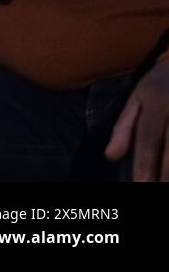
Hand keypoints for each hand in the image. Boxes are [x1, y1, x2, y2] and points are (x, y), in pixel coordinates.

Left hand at [105, 56, 168, 180]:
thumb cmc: (157, 86)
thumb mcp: (136, 99)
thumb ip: (123, 128)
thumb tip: (110, 156)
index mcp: (156, 101)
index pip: (148, 136)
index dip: (145, 162)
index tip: (141, 184)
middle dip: (165, 173)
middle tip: (156, 189)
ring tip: (166, 184)